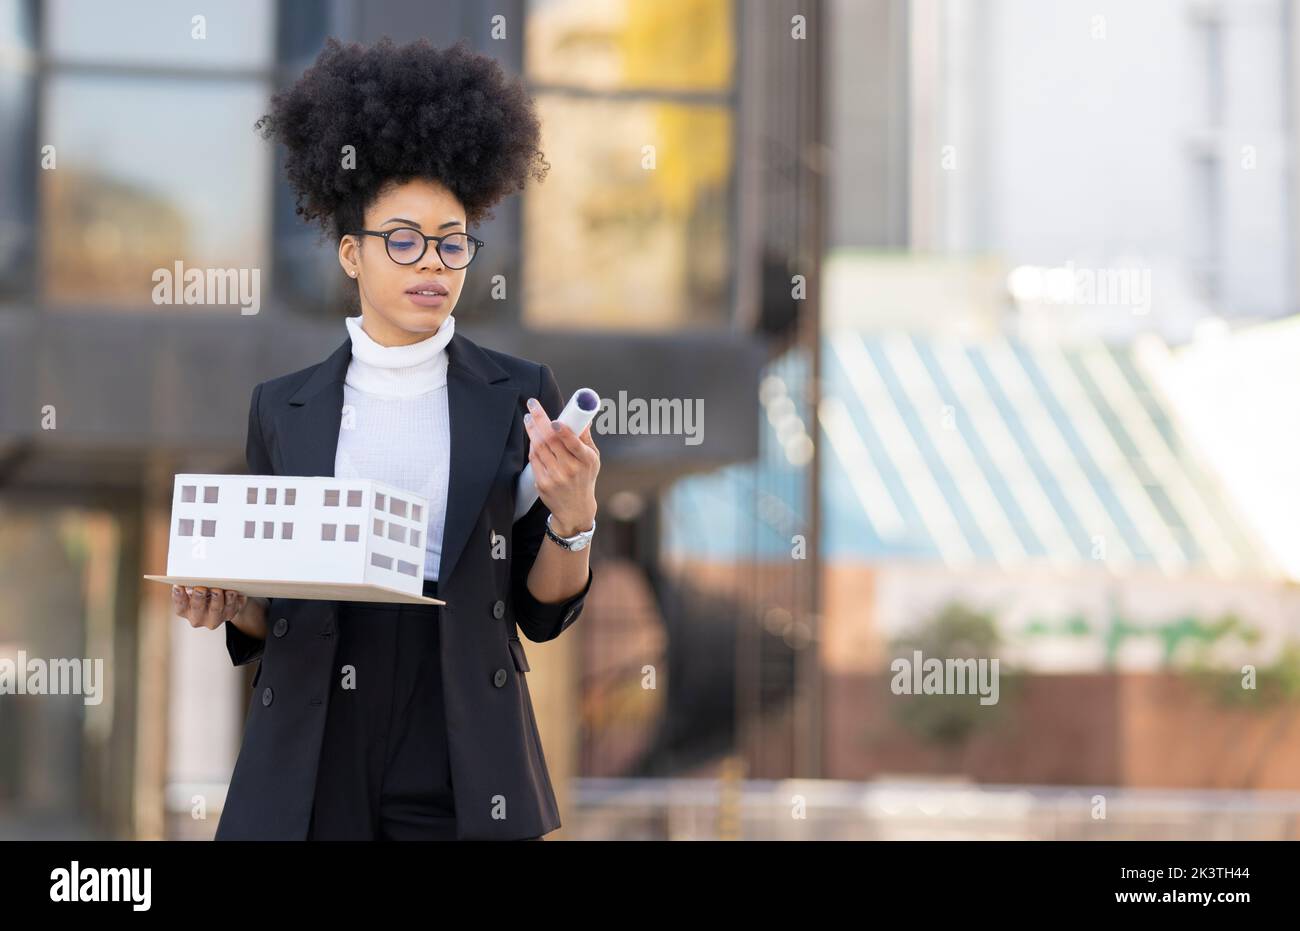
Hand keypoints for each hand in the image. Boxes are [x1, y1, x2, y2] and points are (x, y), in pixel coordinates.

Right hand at [173, 585, 246, 629]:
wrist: (223, 599)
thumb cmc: (205, 590)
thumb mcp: (195, 586)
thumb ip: (192, 582)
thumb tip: (193, 570)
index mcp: (185, 610)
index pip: (180, 604)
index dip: (178, 595)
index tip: (178, 585)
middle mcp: (198, 617)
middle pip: (197, 608)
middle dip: (199, 597)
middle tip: (200, 588)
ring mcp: (214, 618)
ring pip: (215, 609)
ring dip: (216, 598)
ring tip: (217, 589)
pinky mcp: (229, 614)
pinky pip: (231, 608)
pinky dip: (231, 599)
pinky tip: (231, 591)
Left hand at [523, 396, 598, 535]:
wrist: (575, 508)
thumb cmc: (584, 478)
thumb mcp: (593, 459)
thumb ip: (585, 438)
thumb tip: (584, 417)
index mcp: (586, 460)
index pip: (574, 444)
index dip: (563, 432)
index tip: (554, 420)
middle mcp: (571, 469)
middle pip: (551, 441)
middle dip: (540, 420)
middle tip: (532, 405)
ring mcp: (556, 477)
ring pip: (539, 448)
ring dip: (532, 430)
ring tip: (529, 418)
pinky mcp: (543, 483)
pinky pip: (534, 459)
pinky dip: (532, 445)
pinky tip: (532, 436)